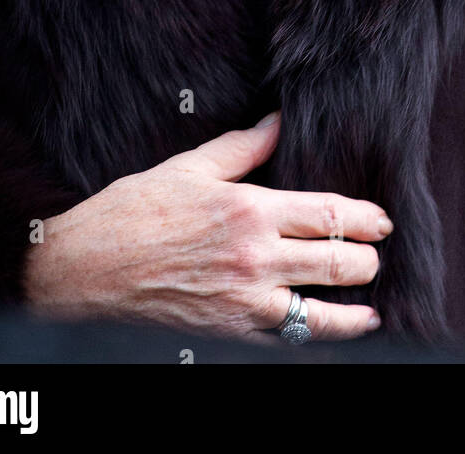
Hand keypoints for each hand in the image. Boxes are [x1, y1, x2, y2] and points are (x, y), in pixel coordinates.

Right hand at [22, 111, 390, 342]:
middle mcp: (253, 259)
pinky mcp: (228, 335)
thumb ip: (242, 146)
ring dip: (354, 310)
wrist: (83, 271)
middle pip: (336, 263)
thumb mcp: (189, 168)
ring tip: (369, 306)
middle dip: (366, 261)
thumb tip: (278, 121)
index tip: (382, 221)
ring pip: (321, 313)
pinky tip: (329, 335)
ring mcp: (243, 304)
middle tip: (376, 255)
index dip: (365, 218)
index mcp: (248, 210)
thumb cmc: (131, 214)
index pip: (329, 214)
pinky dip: (315, 340)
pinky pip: (286, 342)